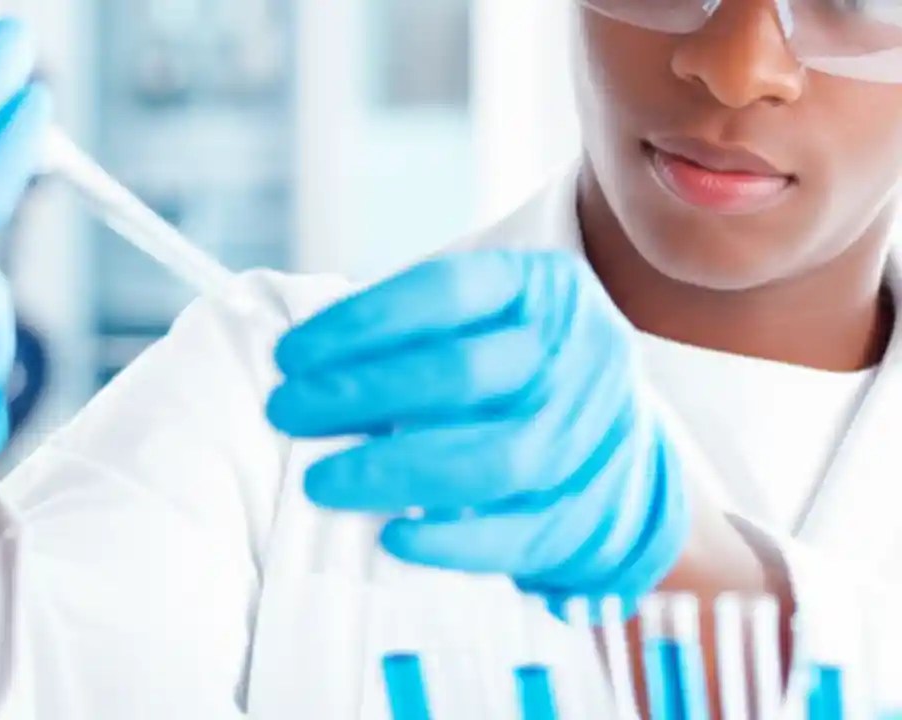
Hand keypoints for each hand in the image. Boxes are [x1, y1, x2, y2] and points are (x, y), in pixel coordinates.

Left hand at [266, 250, 690, 607]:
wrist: (617, 438)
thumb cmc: (512, 368)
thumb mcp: (483, 318)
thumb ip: (412, 333)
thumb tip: (301, 366)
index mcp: (543, 288)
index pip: (444, 292)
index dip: (360, 323)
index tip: (290, 355)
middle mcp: (579, 352)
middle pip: (462, 374)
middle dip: (359, 394)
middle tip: (287, 412)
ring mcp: (592, 434)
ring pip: (493, 459)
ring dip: (393, 472)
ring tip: (319, 481)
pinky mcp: (592, 509)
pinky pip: (520, 534)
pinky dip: (451, 542)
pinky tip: (390, 536)